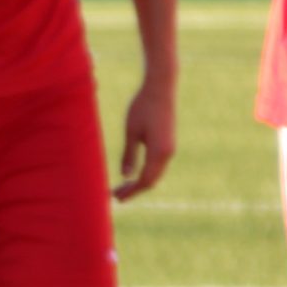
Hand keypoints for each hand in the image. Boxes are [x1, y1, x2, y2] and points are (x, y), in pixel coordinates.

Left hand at [113, 81, 175, 201]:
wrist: (161, 88)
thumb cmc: (143, 107)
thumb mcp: (132, 131)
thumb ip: (129, 154)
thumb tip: (126, 176)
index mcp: (159, 152)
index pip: (145, 180)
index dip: (131, 191)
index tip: (116, 197)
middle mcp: (168, 153)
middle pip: (152, 180)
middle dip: (134, 189)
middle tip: (116, 195)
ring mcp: (170, 148)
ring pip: (156, 173)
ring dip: (140, 182)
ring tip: (123, 187)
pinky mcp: (168, 142)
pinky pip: (157, 165)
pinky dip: (146, 173)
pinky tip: (134, 173)